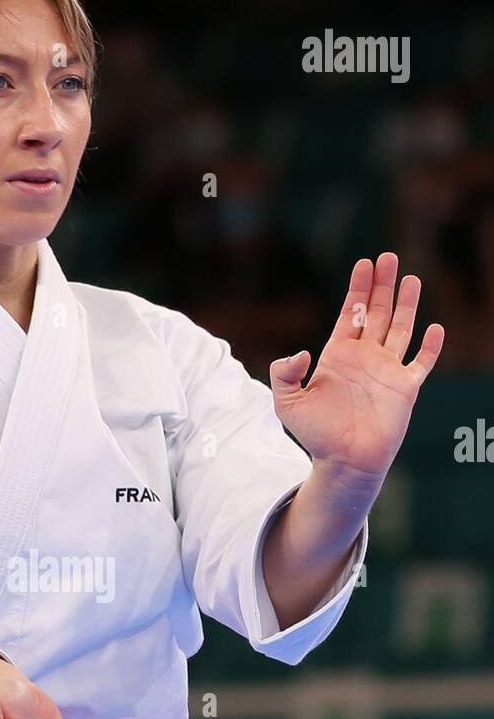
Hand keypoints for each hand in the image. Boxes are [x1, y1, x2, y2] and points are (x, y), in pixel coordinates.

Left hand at [268, 253, 444, 482]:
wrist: (343, 462)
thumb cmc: (316, 435)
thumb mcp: (287, 403)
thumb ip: (284, 373)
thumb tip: (302, 352)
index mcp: (339, 356)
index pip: (350, 313)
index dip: (357, 288)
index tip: (363, 263)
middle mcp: (365, 358)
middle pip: (378, 312)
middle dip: (382, 285)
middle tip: (387, 257)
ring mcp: (387, 371)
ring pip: (401, 329)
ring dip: (407, 304)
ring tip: (411, 278)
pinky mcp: (405, 388)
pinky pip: (421, 363)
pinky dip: (429, 347)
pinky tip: (434, 328)